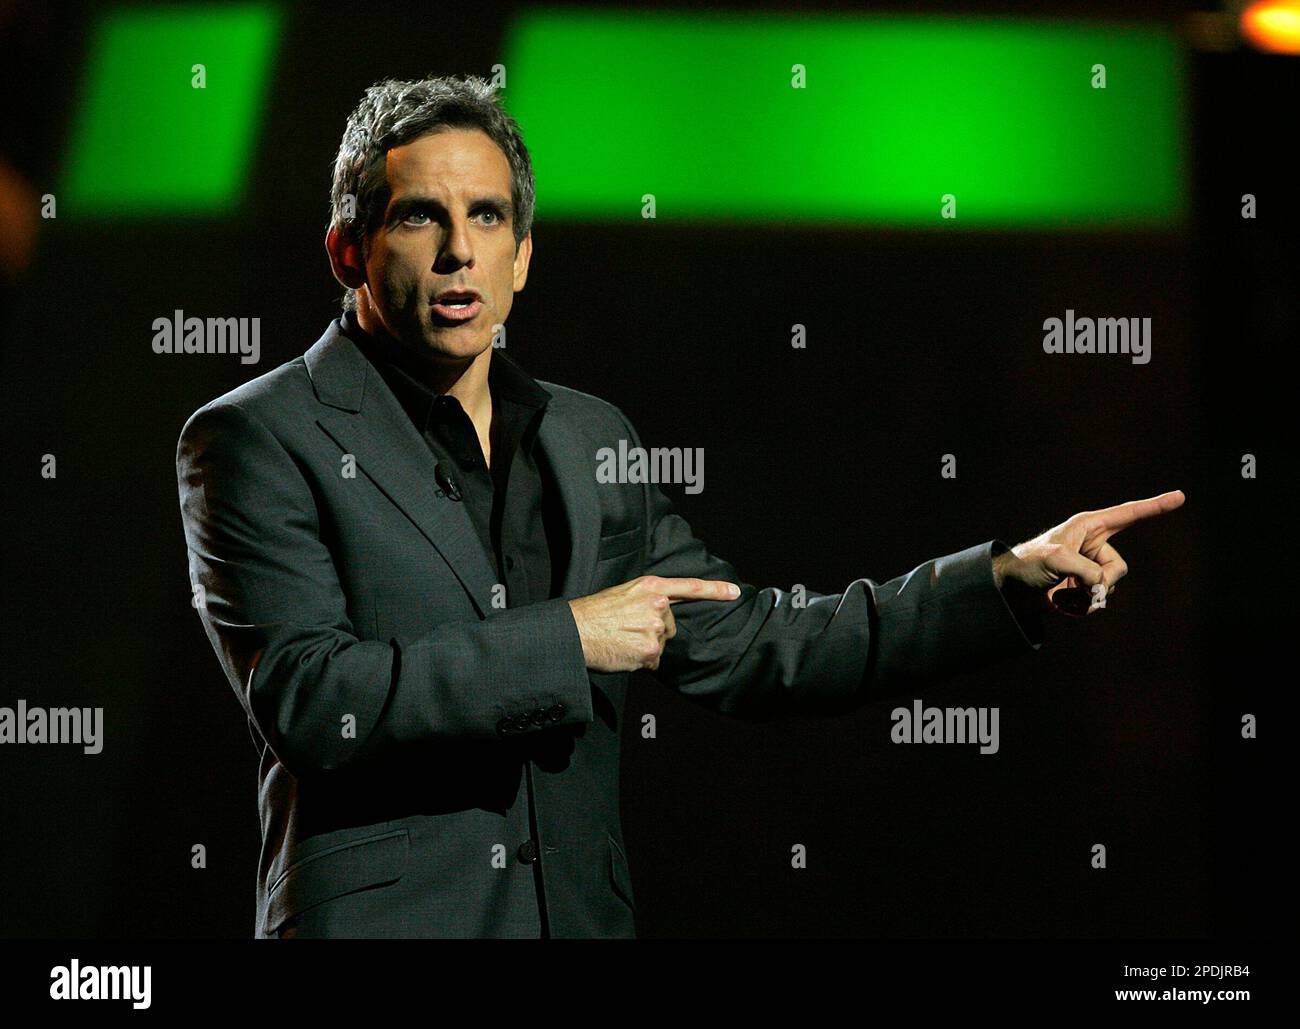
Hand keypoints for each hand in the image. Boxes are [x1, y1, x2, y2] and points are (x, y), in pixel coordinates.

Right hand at [568, 576, 740, 671]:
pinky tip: (622, 653)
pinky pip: (652, 662)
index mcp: (651, 587)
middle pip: (669, 627)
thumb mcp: (623, 594)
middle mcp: (658, 605)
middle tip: (626, 630)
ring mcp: (656, 629)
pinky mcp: (651, 652)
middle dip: (653, 632)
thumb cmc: (593, 613)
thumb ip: (648, 600)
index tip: (734, 593)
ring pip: (659, 645)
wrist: (575, 631)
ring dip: (644, 648)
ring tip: (621, 641)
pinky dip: (639, 662)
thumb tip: (660, 617)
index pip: (690, 587)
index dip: (715, 590)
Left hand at [995, 490, 1184, 616]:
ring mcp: (1092, 565)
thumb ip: (1086, 569)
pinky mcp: (1088, 584)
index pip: (1128, 514)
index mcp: (1090, 526)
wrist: (1013, 585)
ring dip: (1089, 595)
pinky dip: (1085, 604)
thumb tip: (1102, 586)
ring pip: (1110, 586)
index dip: (1155, 506)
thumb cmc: (1030, 561)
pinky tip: (1065, 599)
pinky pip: (1101, 598)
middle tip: (1073, 584)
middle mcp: (1095, 544)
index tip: (1180, 496)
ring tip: (1063, 591)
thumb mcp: (1057, 558)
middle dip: (1101, 582)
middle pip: (1118, 568)